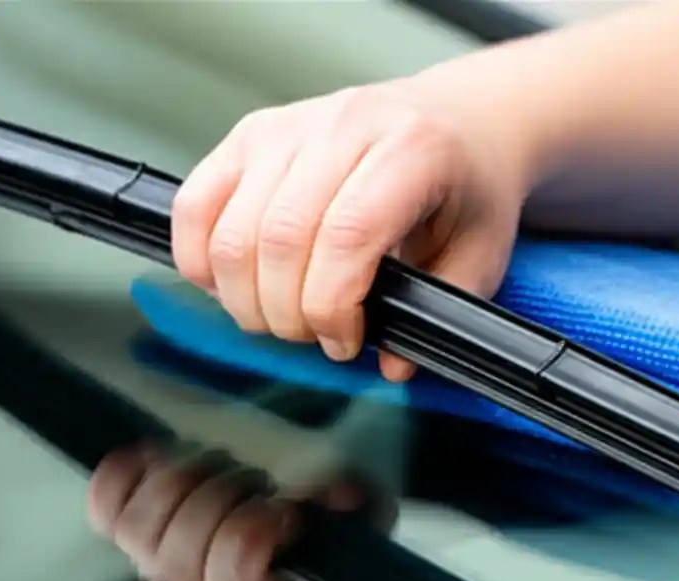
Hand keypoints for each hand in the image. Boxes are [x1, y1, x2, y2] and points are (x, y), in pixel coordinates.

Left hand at [86, 443, 376, 580]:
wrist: (285, 509)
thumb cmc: (322, 525)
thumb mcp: (362, 521)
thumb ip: (361, 512)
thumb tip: (337, 497)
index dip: (253, 537)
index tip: (284, 509)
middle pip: (179, 555)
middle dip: (225, 501)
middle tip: (259, 483)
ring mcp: (155, 562)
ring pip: (138, 529)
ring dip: (186, 480)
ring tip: (223, 469)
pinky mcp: (130, 523)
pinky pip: (106, 504)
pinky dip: (128, 473)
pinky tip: (165, 457)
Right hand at [171, 80, 528, 381]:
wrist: (458, 118)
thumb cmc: (467, 184)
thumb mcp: (483, 250)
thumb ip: (441, 310)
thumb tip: (391, 364)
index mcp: (411, 152)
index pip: (346, 235)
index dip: (332, 306)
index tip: (346, 340)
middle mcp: (345, 128)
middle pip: (279, 238)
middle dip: (287, 313)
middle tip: (314, 335)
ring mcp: (289, 126)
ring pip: (232, 229)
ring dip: (244, 296)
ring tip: (279, 315)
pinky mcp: (251, 135)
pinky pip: (196, 203)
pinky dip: (200, 259)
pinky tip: (231, 287)